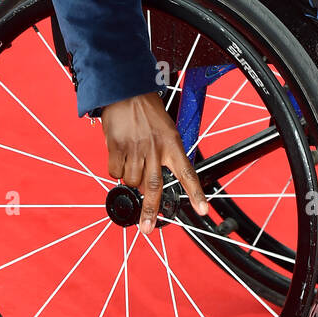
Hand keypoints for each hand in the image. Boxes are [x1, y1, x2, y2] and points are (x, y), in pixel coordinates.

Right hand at [101, 92, 208, 235]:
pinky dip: (116, 172)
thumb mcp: (166, 130)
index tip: (202, 210)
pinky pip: (115, 172)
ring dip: (131, 181)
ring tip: (132, 164)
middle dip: (150, 211)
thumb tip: (151, 184)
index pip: (188, 173)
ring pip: (132, 181)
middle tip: (147, 227)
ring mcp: (135, 148)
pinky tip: (120, 159)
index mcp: (172, 144)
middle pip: (154, 187)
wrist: (127, 89)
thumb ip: (163, 156)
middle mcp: (155, 148)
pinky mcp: (116, 146)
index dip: (196, 194)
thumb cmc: (148, 111)